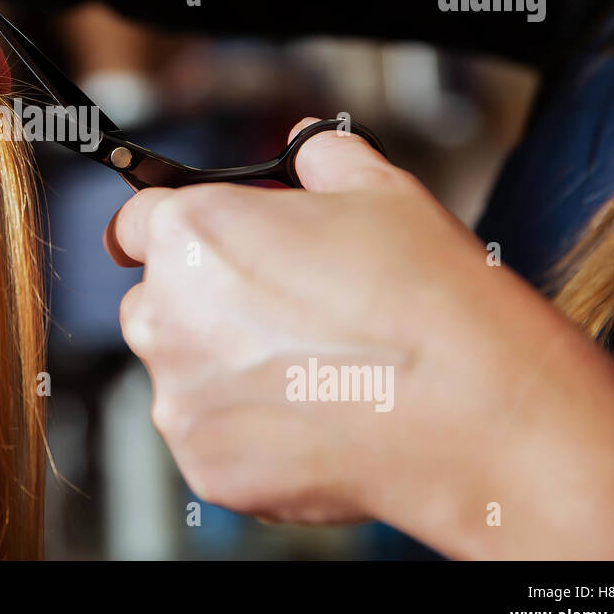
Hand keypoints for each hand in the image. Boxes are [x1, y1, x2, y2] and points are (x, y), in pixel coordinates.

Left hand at [104, 119, 613, 555]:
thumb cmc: (426, 297)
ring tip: (313, 372)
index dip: (176, 231)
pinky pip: (211, 438)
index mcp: (192, 234)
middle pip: (158, 302)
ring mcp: (180, 399)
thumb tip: (304, 147)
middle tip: (284, 315)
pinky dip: (248, 433)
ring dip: (224, 371)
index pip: (137, 224)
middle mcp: (165, 316)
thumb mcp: (378, 188)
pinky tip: (314, 419)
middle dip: (204, 305)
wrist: (475, 413)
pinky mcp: (204, 466)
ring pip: (183, 375)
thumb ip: (319, 157)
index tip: (202, 250)